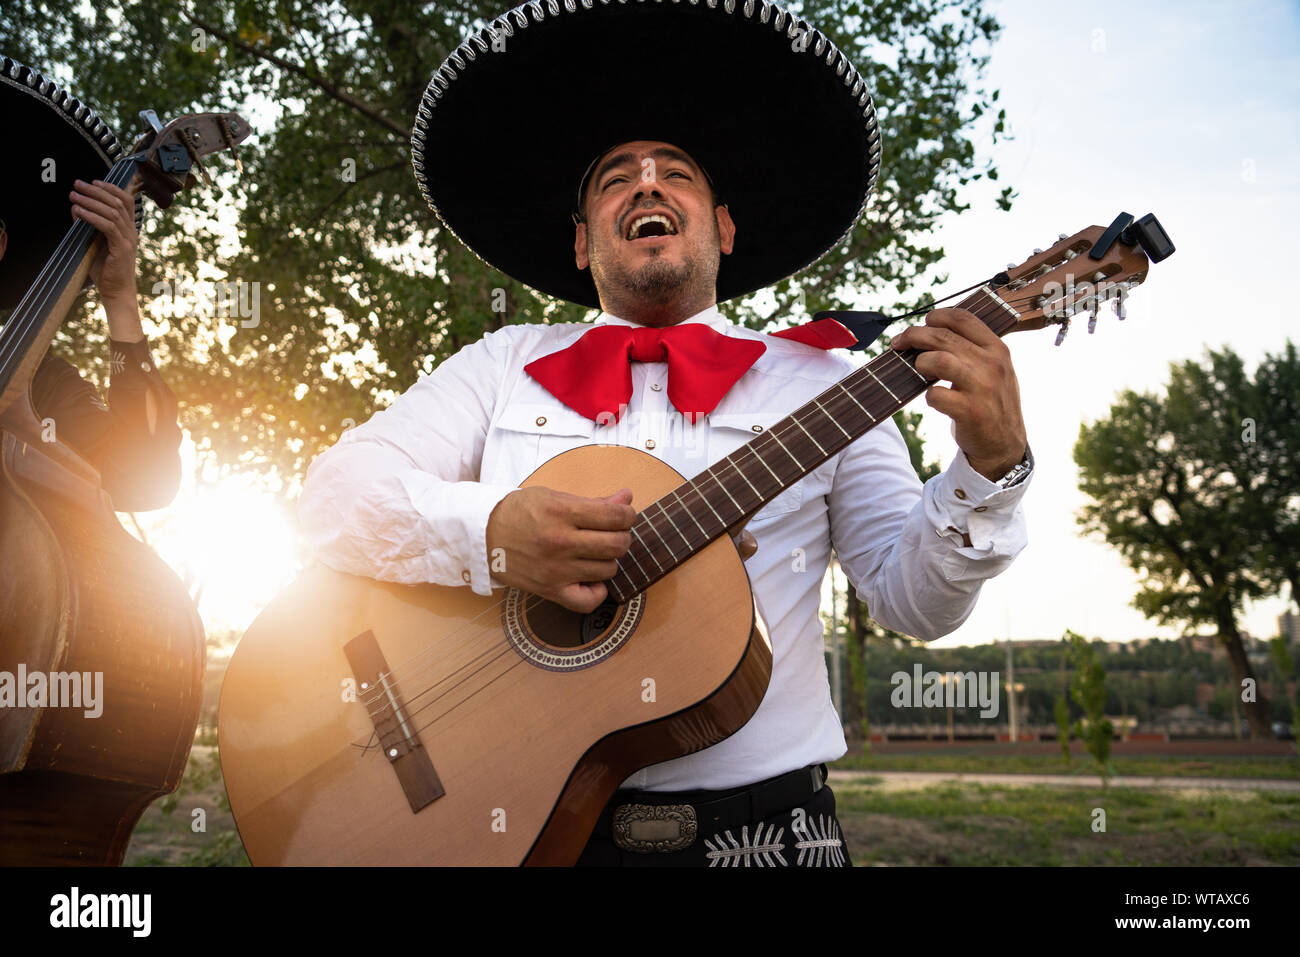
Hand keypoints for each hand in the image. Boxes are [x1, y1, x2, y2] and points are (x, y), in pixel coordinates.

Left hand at [71, 179, 142, 338]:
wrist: (116, 292)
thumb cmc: (105, 270)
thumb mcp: (95, 243)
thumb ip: (89, 226)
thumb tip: (76, 208)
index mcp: (128, 229)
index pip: (126, 201)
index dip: (111, 188)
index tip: (93, 181)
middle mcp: (131, 232)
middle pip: (118, 202)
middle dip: (96, 190)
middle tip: (77, 184)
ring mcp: (128, 240)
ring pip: (112, 212)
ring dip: (90, 201)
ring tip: (73, 195)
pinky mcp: (122, 249)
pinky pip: (107, 226)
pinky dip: (92, 216)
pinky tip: (78, 211)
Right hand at [485, 486, 635, 612]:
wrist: (484, 535)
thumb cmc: (520, 512)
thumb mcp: (554, 497)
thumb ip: (594, 501)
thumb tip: (627, 499)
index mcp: (561, 513)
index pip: (615, 517)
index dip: (628, 515)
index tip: (625, 516)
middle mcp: (560, 542)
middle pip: (617, 545)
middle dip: (622, 536)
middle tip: (612, 533)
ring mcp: (556, 570)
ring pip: (608, 570)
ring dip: (608, 560)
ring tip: (595, 552)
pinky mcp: (550, 591)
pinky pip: (588, 601)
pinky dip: (597, 591)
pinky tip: (591, 578)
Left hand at [890, 307, 1027, 480]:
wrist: (1005, 443)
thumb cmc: (991, 400)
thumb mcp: (994, 368)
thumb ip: (972, 349)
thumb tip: (930, 330)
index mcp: (997, 348)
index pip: (963, 318)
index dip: (936, 316)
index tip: (922, 323)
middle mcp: (992, 364)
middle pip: (943, 337)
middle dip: (914, 336)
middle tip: (899, 342)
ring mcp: (982, 388)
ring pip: (939, 360)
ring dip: (921, 362)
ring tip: (919, 369)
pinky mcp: (970, 412)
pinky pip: (935, 395)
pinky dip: (929, 395)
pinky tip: (934, 398)